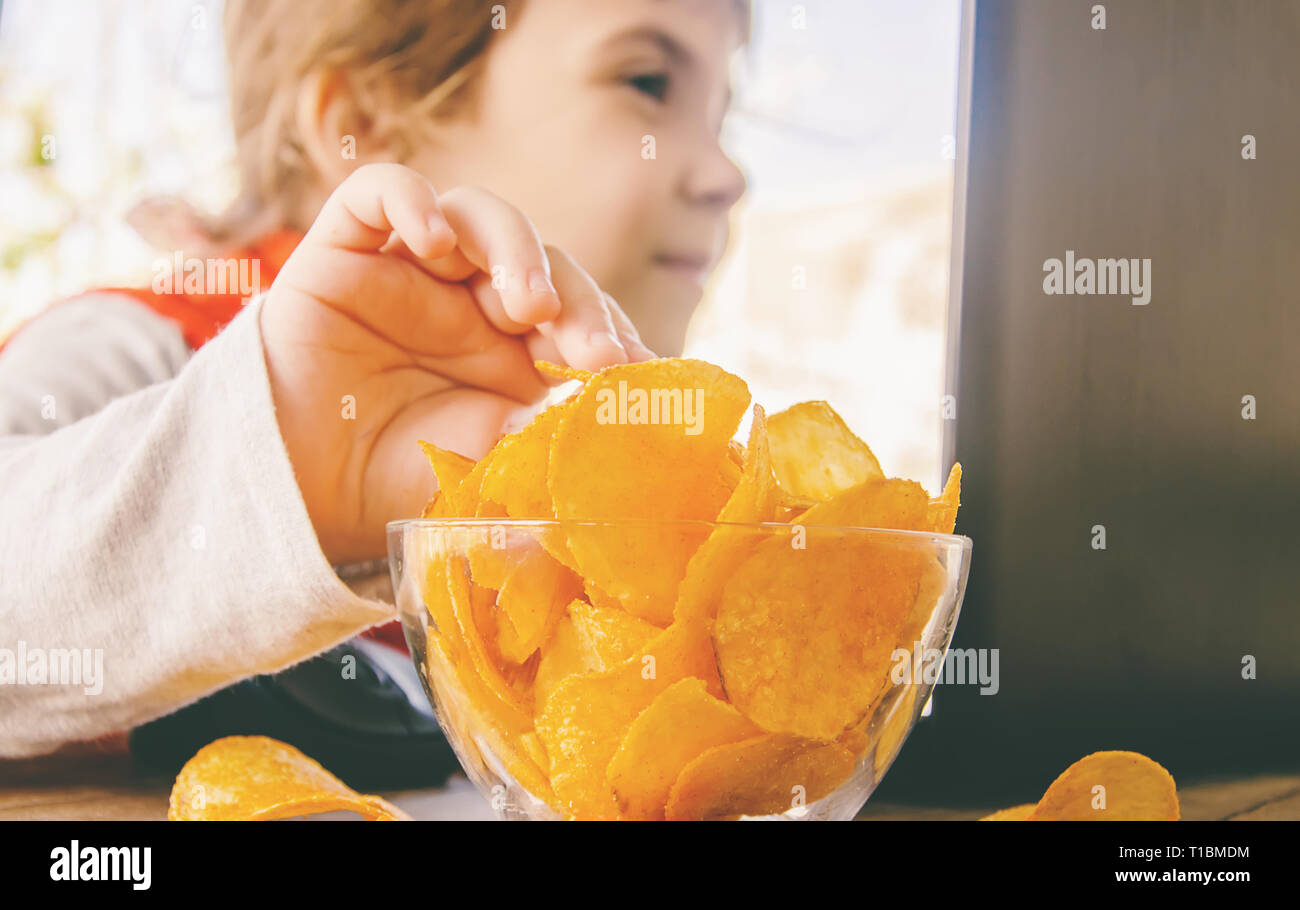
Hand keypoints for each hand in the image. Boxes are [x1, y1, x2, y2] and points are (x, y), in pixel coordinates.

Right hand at [258, 163, 653, 563]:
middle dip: (577, 304)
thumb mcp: (492, 466)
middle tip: (593, 350)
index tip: (637, 375)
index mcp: (519, 349)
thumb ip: (549, 442)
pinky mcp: (346, 251)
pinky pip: (379, 194)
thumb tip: (624, 430)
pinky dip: (410, 199)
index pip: (582, 314)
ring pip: (479, 217)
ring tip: (529, 302)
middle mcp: (473, 302)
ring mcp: (413, 271)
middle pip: (544, 265)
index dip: (612, 334)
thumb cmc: (400, 481)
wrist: (298, 494)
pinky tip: (431, 236)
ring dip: (515, 249)